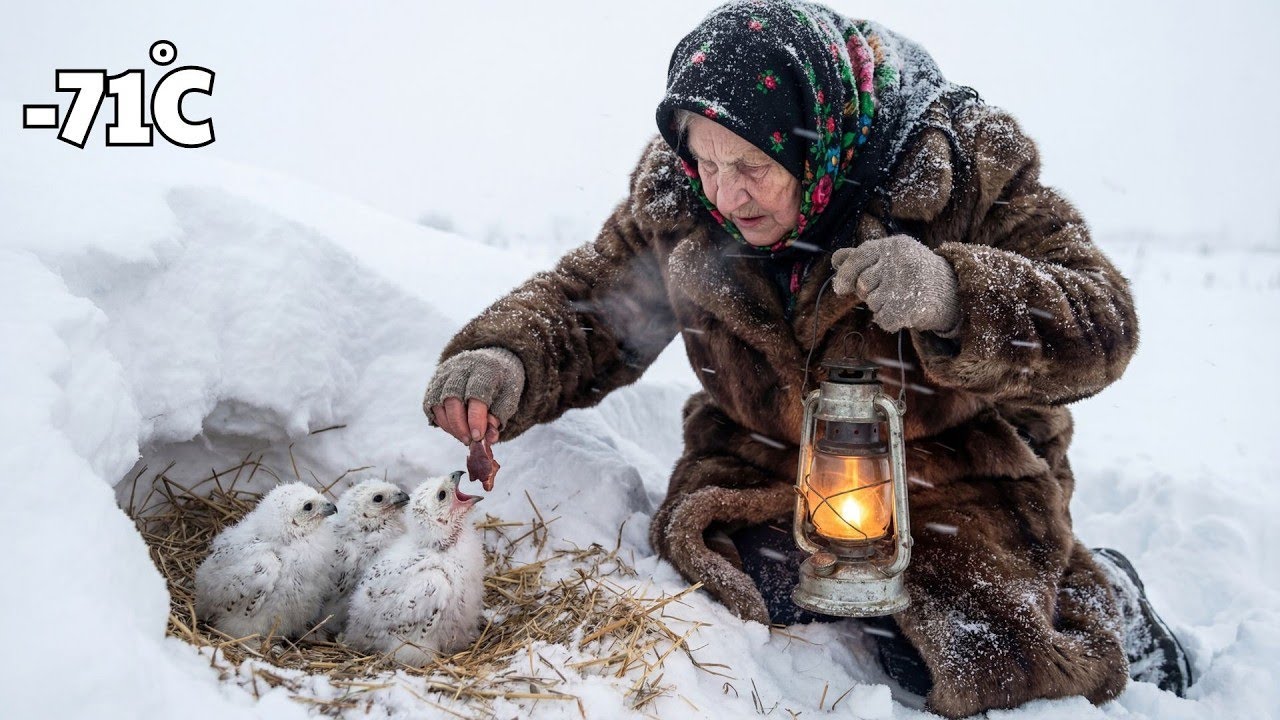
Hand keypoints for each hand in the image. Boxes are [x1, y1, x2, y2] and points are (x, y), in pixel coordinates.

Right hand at [423, 347, 524, 444]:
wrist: (489, 361)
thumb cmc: (501, 382)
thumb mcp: (510, 395)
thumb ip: (500, 415)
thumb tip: (489, 437)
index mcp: (485, 367)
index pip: (476, 393)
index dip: (476, 418)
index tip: (478, 437)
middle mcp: (461, 367)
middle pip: (452, 399)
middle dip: (459, 425)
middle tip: (468, 441)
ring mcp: (445, 374)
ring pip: (439, 404)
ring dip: (450, 426)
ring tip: (464, 437)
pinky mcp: (434, 382)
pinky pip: (432, 406)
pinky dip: (442, 421)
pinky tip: (455, 428)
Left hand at [831, 235, 960, 334]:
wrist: (952, 291)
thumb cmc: (913, 273)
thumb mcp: (892, 257)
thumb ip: (863, 256)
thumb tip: (836, 260)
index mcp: (894, 245)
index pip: (860, 255)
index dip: (845, 273)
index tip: (840, 288)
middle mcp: (901, 260)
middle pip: (864, 284)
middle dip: (868, 293)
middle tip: (886, 291)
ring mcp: (908, 282)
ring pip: (873, 303)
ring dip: (881, 307)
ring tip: (899, 299)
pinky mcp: (913, 305)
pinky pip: (883, 319)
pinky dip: (888, 320)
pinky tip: (901, 313)